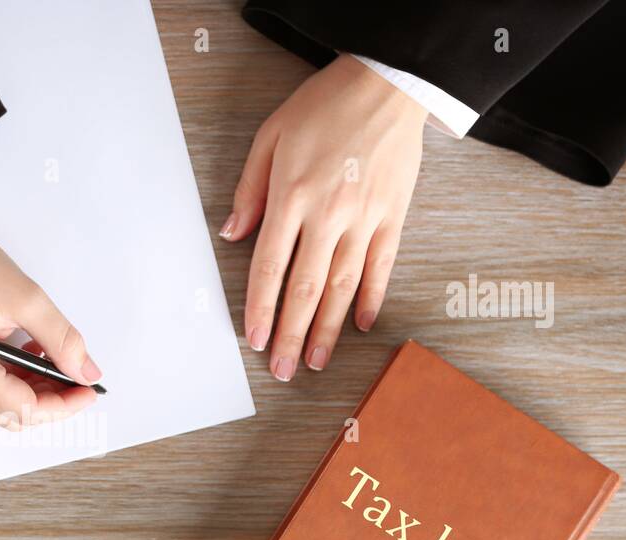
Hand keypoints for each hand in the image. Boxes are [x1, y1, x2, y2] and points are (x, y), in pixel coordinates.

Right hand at [0, 218, 101, 428]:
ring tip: (51, 360)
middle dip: (50, 401)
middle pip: (12, 416)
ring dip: (31, 392)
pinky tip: (28, 357)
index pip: (24, 410)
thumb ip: (61, 339)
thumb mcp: (25, 298)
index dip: (62, 405)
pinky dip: (12, 382)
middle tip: (76, 377)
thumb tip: (86, 372)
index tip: (87, 391)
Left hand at [221, 55, 425, 377]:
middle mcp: (328, 214)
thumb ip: (249, 191)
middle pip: (305, 288)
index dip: (261, 308)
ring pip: (342, 286)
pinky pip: (382, 266)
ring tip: (315, 361)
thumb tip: (232, 234)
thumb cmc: (324, 107)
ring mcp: (365, 218)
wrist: (387, 83)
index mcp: (292, 197)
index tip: (255, 339)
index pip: (270, 267)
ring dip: (326, 328)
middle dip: (291, 334)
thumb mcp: (270, 138)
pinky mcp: (394, 216)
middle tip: (283, 369)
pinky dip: (371, 298)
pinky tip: (360, 325)